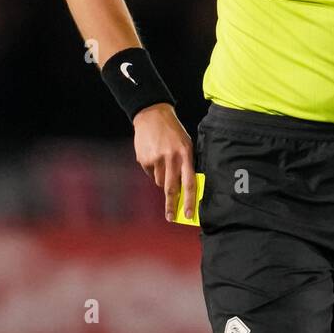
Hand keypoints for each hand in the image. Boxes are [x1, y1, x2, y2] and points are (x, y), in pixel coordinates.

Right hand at [133, 103, 196, 220]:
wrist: (152, 115)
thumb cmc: (173, 132)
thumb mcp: (186, 144)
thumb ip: (186, 164)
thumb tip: (185, 188)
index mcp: (185, 154)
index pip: (189, 183)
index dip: (189, 200)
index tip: (189, 214)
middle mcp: (171, 158)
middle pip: (171, 188)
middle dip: (171, 205)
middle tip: (171, 217)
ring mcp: (156, 159)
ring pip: (159, 181)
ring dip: (162, 179)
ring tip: (163, 163)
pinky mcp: (144, 159)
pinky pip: (150, 173)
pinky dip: (152, 170)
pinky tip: (153, 156)